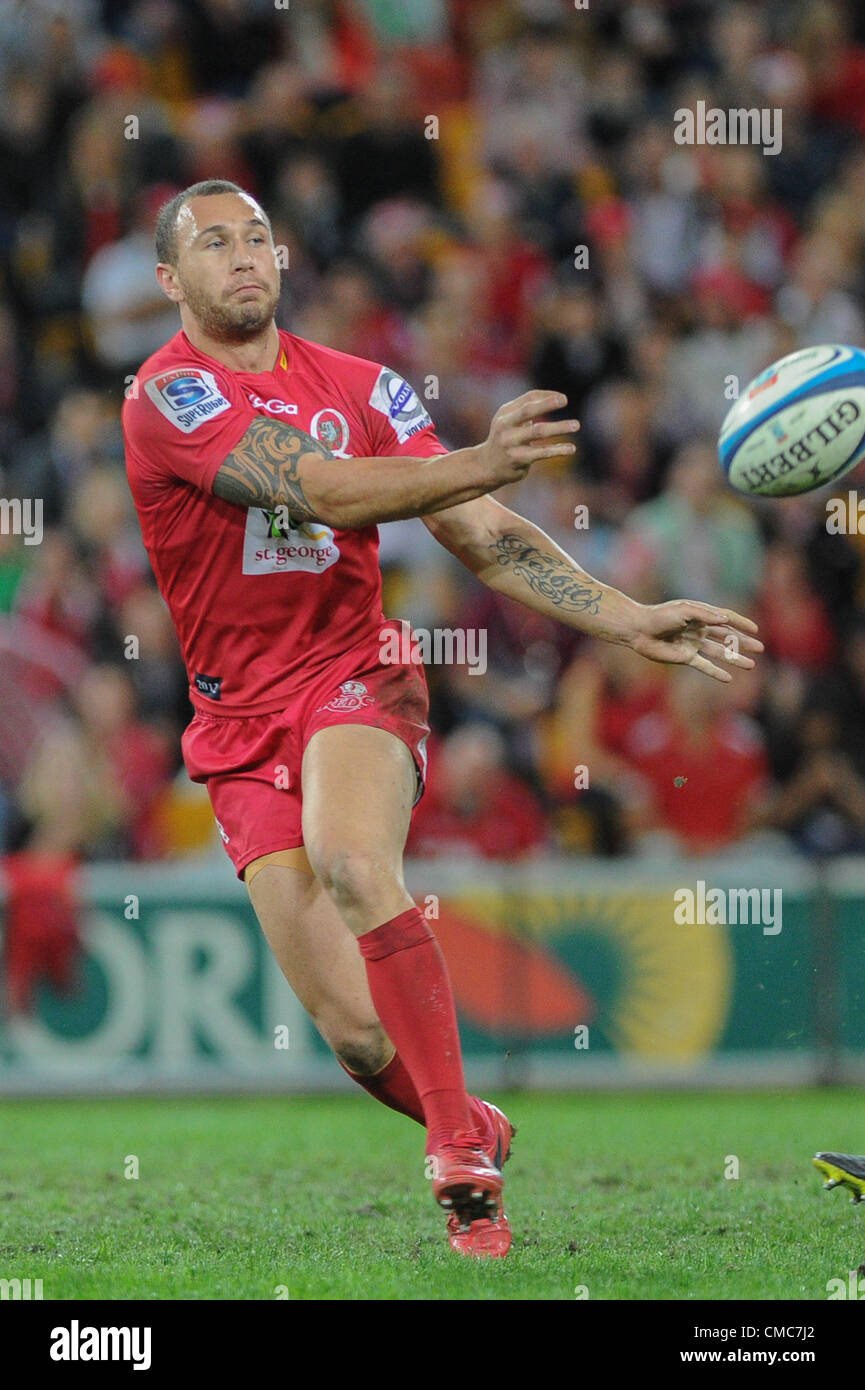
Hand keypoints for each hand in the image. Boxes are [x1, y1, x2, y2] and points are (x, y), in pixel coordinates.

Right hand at [476, 390, 579, 488]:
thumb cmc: (504, 438)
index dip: (546, 397)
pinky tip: (571, 448)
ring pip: (538, 432)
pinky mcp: (518, 459)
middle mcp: (505, 426)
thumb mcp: (509, 419)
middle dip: (546, 404)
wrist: (486, 466)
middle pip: (528, 411)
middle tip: (564, 400)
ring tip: (576, 425)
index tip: (564, 399)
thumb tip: (555, 397)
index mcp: (505, 413)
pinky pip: (541, 453)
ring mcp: (511, 443)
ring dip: (558, 427)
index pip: (528, 399)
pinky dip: (557, 450)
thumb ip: (527, 406)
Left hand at [628, 601, 762, 681]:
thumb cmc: (660, 616)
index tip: (755, 630)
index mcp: (701, 615)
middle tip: (760, 649)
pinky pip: (704, 666)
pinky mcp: (685, 657)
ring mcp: (693, 644)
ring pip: (719, 653)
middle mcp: (700, 629)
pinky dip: (716, 672)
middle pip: (726, 637)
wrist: (639, 629)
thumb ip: (706, 615)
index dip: (741, 623)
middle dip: (743, 643)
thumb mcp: (684, 610)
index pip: (726, 619)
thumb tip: (727, 620)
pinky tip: (728, 678)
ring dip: (735, 658)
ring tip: (751, 665)